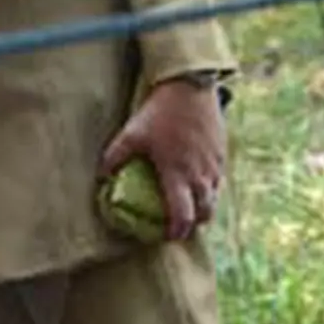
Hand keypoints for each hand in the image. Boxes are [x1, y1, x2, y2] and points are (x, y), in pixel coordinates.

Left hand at [100, 78, 226, 242]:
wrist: (190, 86)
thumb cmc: (159, 112)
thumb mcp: (131, 134)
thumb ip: (115, 157)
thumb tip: (102, 176)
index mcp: (177, 174)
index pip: (182, 216)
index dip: (176, 232)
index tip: (167, 236)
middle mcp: (199, 174)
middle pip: (205, 213)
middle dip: (193, 224)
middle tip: (179, 225)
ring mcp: (213, 164)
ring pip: (215, 197)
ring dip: (203, 207)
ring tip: (189, 205)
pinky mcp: (221, 153)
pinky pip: (219, 179)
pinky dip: (210, 188)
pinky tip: (198, 182)